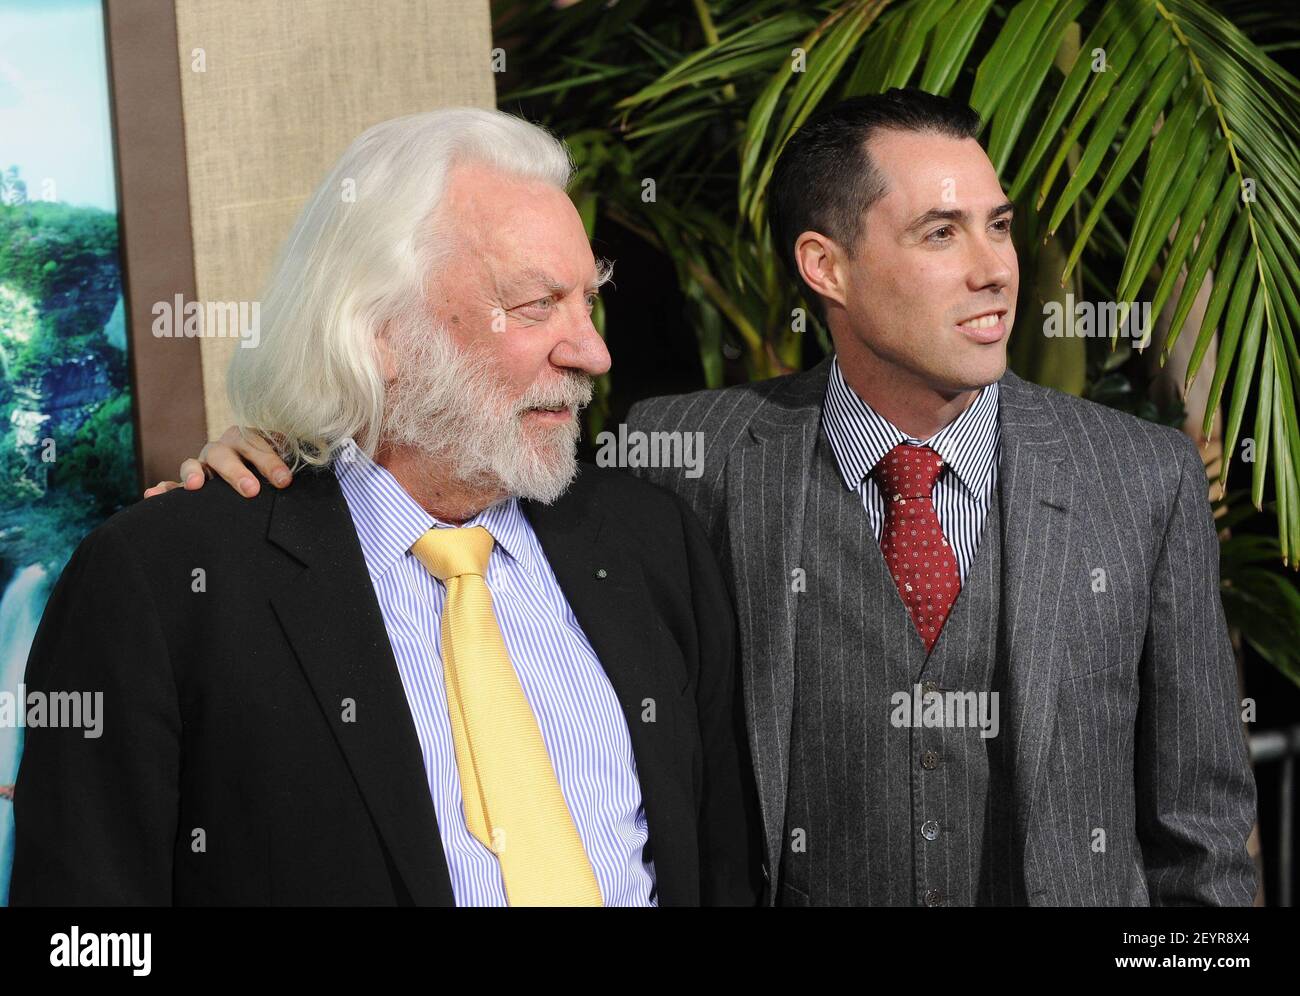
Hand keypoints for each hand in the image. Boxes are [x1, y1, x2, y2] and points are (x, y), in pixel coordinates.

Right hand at [142, 426, 291, 498]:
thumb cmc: (273, 472)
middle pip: (224, 454)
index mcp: (246, 440)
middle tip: (251, 491)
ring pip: (193, 464)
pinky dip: (164, 490)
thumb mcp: (282, 466)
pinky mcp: (188, 483)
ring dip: (192, 473)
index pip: (256, 446)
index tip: (283, 481)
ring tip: (194, 485)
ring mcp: (202, 466)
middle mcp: (222, 450)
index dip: (270, 462)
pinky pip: (172, 486)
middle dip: (237, 472)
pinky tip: (153, 495)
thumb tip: (298, 475)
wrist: (261, 478)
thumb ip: (287, 467)